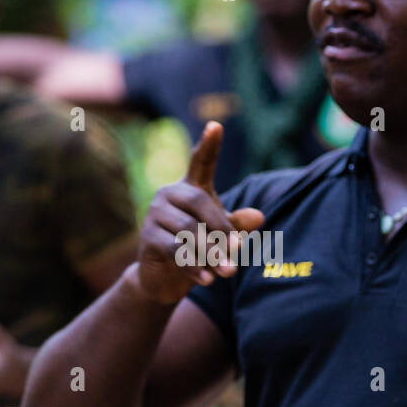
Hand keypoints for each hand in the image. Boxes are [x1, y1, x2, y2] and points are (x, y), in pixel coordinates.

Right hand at [136, 122, 265, 303]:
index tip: (216, 126)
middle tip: (239, 251)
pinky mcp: (147, 238)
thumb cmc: (198, 248)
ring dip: (211, 252)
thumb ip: (238, 226)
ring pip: (187, 229)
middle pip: (198, 202)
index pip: (200, 162)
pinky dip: (194, 266)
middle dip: (221, 228)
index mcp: (190, 188)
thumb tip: (259, 217)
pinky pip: (174, 250)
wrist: (166, 278)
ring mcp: (154, 215)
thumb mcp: (221, 236)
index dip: (209, 145)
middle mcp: (169, 195)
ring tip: (229, 271)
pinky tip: (209, 280)